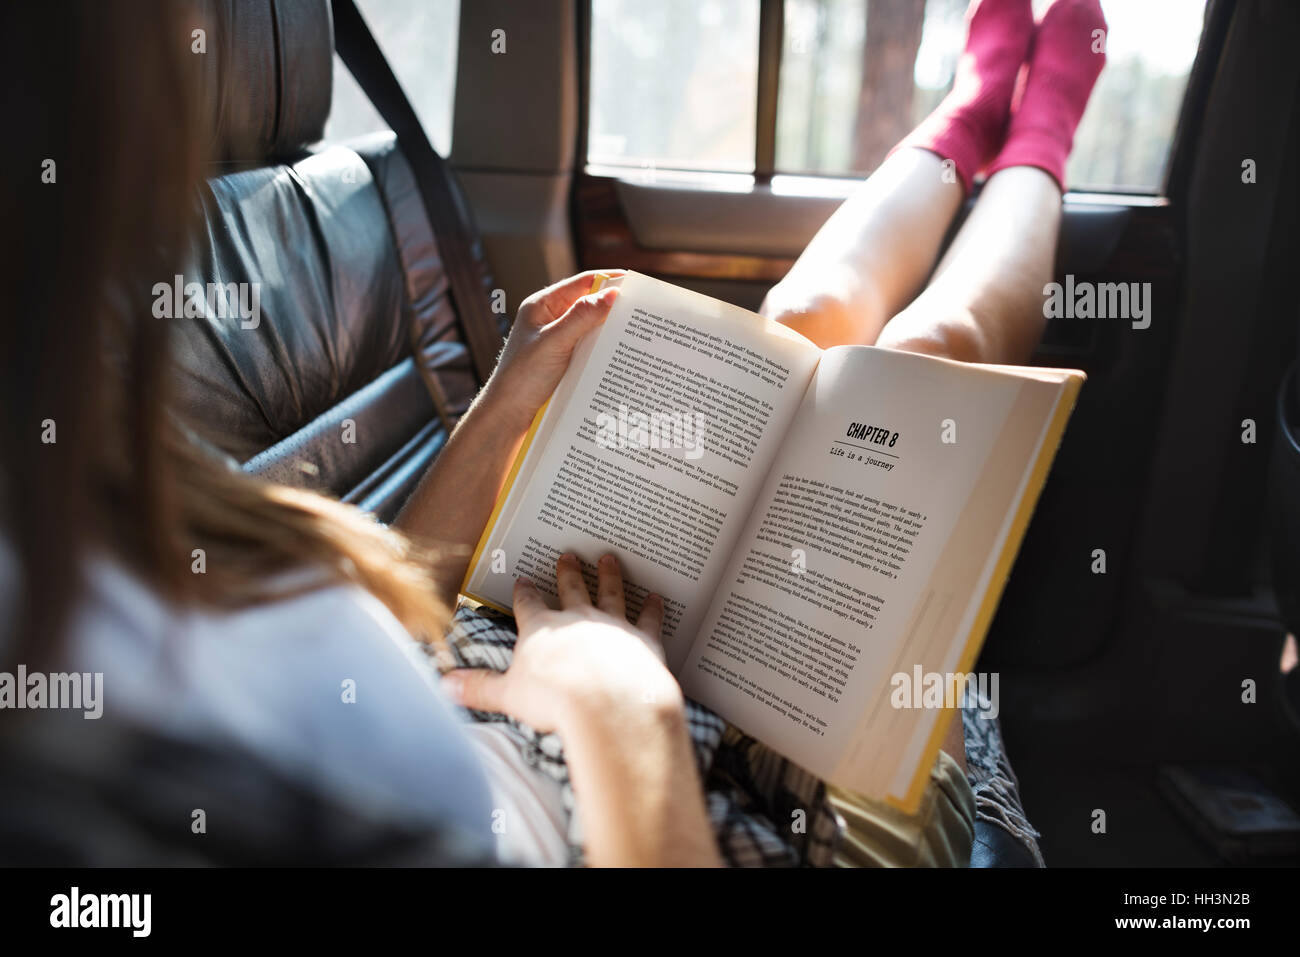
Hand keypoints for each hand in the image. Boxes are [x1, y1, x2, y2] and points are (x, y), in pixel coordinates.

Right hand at [442, 552, 680, 733]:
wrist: (606, 702)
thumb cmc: (555, 700)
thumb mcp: (507, 695)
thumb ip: (478, 689)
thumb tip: (446, 687)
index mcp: (541, 629)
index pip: (528, 604)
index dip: (524, 592)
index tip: (523, 580)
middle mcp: (576, 619)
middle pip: (571, 589)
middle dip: (568, 572)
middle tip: (569, 555)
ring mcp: (611, 624)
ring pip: (610, 593)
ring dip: (609, 576)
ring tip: (609, 560)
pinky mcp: (642, 638)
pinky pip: (648, 618)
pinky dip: (652, 608)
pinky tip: (657, 598)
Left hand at [479, 271, 622, 433]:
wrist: (508, 415)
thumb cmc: (522, 377)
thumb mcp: (554, 343)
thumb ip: (581, 318)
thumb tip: (612, 294)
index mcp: (542, 306)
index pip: (582, 283)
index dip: (609, 280)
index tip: (635, 284)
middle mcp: (550, 319)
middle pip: (589, 303)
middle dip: (613, 306)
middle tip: (642, 310)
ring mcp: (557, 339)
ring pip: (591, 326)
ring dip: (610, 328)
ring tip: (636, 331)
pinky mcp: (564, 358)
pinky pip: (589, 345)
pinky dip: (603, 346)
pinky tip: (619, 353)